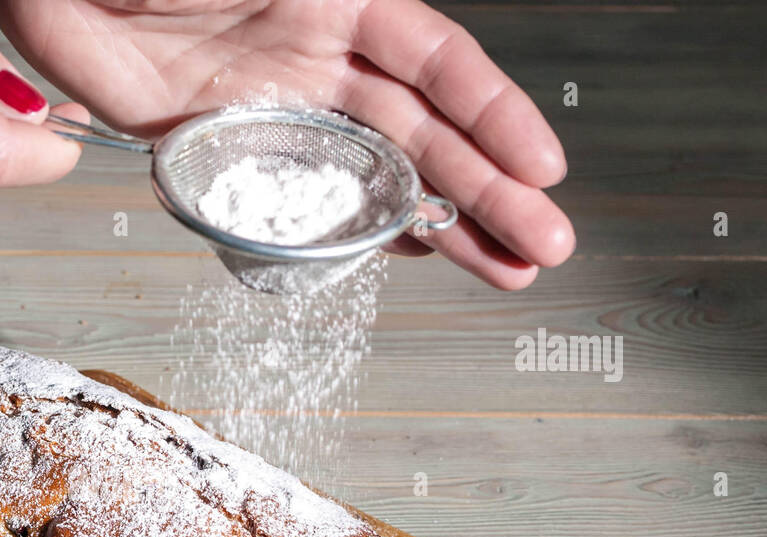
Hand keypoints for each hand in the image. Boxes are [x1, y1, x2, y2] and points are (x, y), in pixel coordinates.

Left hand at [0, 0, 573, 287]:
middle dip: (488, 188)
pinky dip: (356, 228)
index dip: (493, 115)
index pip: (436, 62)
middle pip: (424, 130)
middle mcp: (318, 57)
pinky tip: (412, 253)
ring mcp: (277, 110)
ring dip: (444, 222)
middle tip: (542, 246)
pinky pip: (303, 199)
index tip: (542, 168)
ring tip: (504, 269)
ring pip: (378, 173)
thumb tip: (404, 36)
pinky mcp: (225, 150)